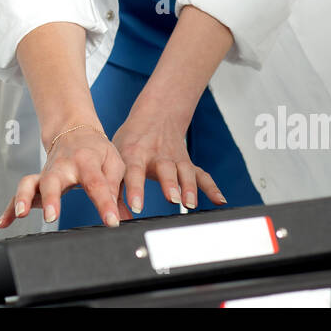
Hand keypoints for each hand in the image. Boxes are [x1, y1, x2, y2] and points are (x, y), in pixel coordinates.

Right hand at [0, 125, 131, 228]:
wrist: (74, 131)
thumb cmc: (96, 150)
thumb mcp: (115, 162)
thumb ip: (117, 187)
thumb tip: (126, 214)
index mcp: (87, 161)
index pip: (97, 183)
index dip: (104, 204)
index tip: (111, 221)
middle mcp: (62, 166)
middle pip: (54, 180)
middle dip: (51, 198)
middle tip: (51, 216)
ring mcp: (46, 173)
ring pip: (30, 183)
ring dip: (23, 198)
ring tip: (20, 214)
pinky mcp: (36, 181)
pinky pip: (20, 192)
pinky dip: (9, 207)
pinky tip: (4, 222)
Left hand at [112, 106, 226, 213]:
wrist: (155, 116)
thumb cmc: (131, 140)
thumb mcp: (116, 156)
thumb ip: (114, 185)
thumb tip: (111, 214)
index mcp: (135, 153)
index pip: (134, 172)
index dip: (135, 189)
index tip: (136, 207)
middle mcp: (157, 155)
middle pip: (165, 169)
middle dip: (169, 184)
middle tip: (172, 199)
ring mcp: (175, 158)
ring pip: (184, 171)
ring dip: (189, 187)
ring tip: (190, 203)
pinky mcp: (187, 163)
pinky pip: (201, 175)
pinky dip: (211, 187)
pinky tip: (219, 200)